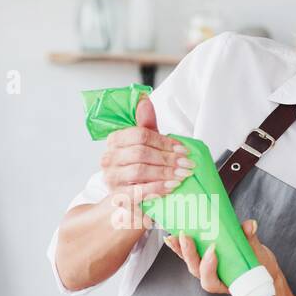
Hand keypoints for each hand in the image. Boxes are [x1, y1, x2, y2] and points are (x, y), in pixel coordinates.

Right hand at [99, 94, 193, 209]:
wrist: (125, 197)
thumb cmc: (138, 167)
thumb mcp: (144, 144)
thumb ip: (145, 124)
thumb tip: (144, 99)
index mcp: (115, 140)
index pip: (140, 135)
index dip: (164, 141)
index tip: (183, 149)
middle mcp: (109, 158)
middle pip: (141, 152)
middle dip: (168, 158)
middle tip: (187, 163)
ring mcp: (111, 177)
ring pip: (140, 170)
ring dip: (165, 172)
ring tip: (182, 175)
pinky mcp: (117, 196)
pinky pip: (138, 191)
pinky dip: (157, 188)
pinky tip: (171, 187)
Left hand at [164, 219, 295, 295]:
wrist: (262, 270)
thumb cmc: (259, 266)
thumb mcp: (259, 255)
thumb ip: (251, 240)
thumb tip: (249, 225)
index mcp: (225, 282)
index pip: (210, 281)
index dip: (208, 267)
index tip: (213, 251)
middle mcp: (212, 276)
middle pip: (196, 269)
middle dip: (189, 253)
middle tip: (186, 236)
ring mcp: (206, 268)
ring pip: (189, 261)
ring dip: (180, 248)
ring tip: (175, 234)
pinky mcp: (203, 257)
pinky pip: (188, 254)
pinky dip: (179, 245)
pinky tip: (172, 236)